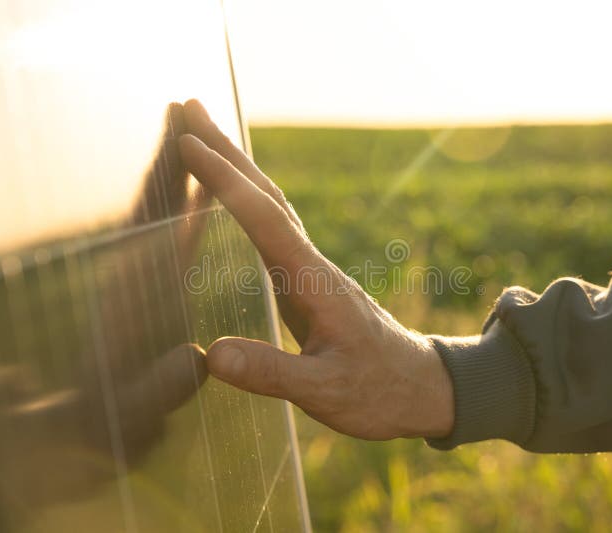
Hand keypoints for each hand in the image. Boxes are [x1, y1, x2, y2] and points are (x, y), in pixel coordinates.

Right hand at [178, 100, 453, 439]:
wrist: (422, 389)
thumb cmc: (379, 392)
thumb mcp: (326, 391)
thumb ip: (273, 373)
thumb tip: (212, 354)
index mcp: (314, 282)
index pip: (263, 219)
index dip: (224, 182)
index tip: (189, 144)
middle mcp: (312, 265)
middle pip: (265, 195)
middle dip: (226, 150)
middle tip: (189, 107)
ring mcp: (311, 271)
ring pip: (269, 206)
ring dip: (235, 168)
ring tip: (200, 138)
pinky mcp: (309, 283)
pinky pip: (271, 229)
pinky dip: (246, 201)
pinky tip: (233, 199)